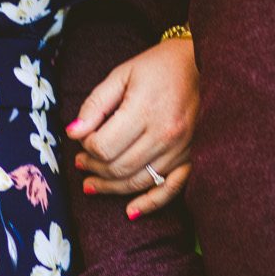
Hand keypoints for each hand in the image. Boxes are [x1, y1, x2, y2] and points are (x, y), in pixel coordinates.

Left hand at [68, 36, 198, 216]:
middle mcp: (164, 134)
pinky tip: (130, 211)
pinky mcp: (192, 157)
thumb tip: (72, 133)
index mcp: (144, 111)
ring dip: (111, 187)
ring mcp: (181, 149)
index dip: (86, 147)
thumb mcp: (122, 74)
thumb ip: (95, 104)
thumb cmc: (158, 67)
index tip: (83, 139)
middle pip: (118, 167)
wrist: (202, 64)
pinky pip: (170, 189)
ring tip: (91, 182)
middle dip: (93, 168)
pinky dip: (149, 203)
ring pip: (138, 182)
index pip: (104, 146)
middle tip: (80, 162)